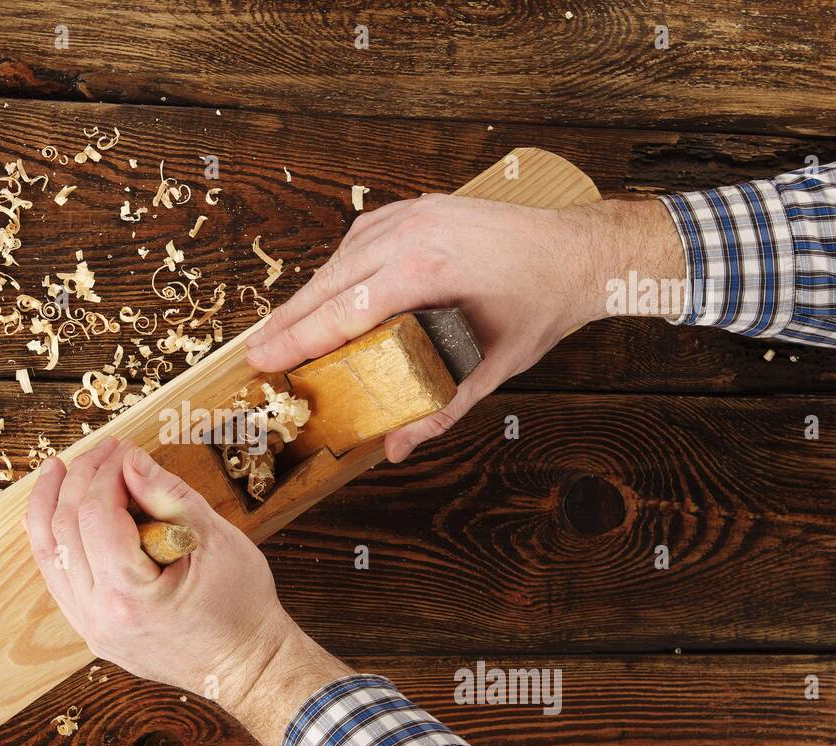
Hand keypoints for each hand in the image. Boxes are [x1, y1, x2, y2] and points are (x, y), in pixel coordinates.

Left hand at [23, 438, 350, 745]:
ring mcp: (91, 629)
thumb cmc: (242, 607)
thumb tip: (130, 461)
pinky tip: (54, 512)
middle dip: (80, 481)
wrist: (247, 666)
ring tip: (58, 470)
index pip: (97, 516)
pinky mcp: (91, 630)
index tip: (124, 450)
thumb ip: (169, 496)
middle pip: (65, 531)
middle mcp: (99, 617)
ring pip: (49, 555)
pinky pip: (58, 578)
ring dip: (51, 506)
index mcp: (131, 597)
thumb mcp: (216, 540)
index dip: (106, 474)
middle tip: (103, 451)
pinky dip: (53, 540)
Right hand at [246, 195, 684, 461]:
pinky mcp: (416, 208)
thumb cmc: (541, 304)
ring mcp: (413, 214)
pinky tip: (326, 293)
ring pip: (340, 259)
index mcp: (426, 270)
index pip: (342, 310)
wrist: (579, 251)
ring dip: (311, 294)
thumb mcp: (492, 366)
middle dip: (289, 320)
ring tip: (284, 329)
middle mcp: (412, 234)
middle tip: (257, 352)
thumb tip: (396, 447)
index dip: (298, 338)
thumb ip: (440, 408)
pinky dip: (338, 269)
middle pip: (329, 283)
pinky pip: (360, 240)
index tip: (265, 358)